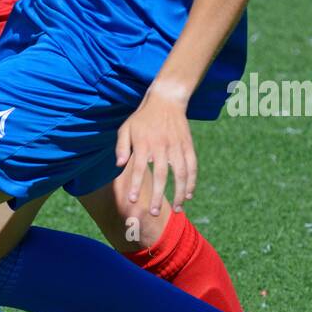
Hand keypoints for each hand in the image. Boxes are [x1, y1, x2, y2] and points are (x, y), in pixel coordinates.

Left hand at [114, 84, 197, 214]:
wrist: (166, 99)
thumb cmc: (142, 118)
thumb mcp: (126, 128)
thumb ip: (121, 147)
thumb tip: (118, 165)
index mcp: (145, 143)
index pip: (140, 168)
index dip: (137, 185)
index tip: (133, 200)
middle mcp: (162, 146)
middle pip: (162, 175)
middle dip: (159, 195)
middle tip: (154, 212)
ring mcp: (177, 146)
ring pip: (181, 173)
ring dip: (180, 193)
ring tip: (179, 208)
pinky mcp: (188, 146)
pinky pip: (193, 166)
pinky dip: (192, 181)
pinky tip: (189, 194)